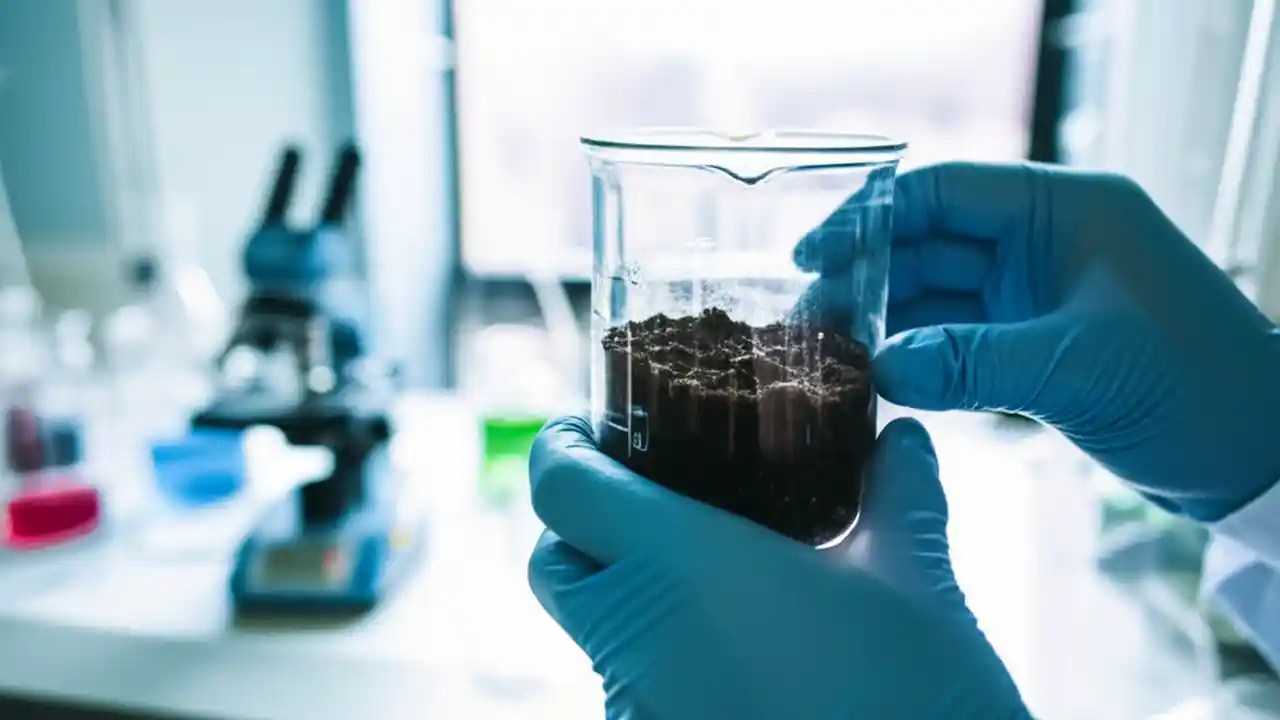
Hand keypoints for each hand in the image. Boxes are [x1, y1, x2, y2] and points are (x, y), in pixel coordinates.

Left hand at [527, 416, 1028, 718]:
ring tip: (713, 580)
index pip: (559, 486)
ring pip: (594, 632)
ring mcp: (637, 707)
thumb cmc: (918, 696)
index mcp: (680, 564)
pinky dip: (663, 658)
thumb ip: (899, 494)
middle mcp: (636, 638)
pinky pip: (635, 688)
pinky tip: (738, 654)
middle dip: (582, 522)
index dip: (561, 445)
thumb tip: (902, 440)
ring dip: (630, 597)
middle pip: (554, 562)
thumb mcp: (913, 581)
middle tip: (646, 496)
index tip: (586, 427)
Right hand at [796, 162, 1279, 520]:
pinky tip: (876, 379)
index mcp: (1065, 210)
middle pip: (929, 243)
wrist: (1258, 453)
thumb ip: (973, 362)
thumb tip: (877, 369)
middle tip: (808, 324)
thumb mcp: (1080, 368)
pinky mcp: (1032, 344)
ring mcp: (1036, 294)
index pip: (944, 192)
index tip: (812, 257)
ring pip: (936, 295)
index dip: (871, 218)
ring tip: (828, 357)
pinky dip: (917, 357)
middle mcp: (1044, 242)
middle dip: (867, 279)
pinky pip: (955, 339)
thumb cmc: (1197, 388)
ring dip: (885, 323)